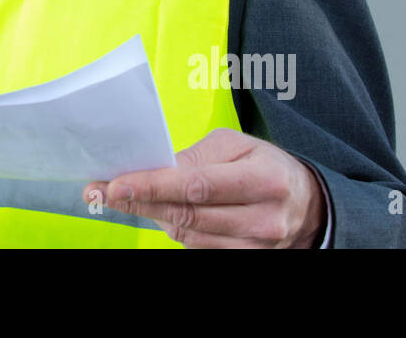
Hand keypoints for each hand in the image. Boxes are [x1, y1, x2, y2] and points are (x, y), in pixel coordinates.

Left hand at [82, 128, 326, 247]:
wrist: (305, 204)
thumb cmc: (265, 165)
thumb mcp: (237, 145)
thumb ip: (197, 155)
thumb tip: (157, 166)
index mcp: (264, 180)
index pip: (198, 185)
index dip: (154, 186)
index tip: (117, 184)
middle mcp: (262, 219)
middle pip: (188, 215)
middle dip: (139, 202)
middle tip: (100, 192)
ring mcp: (254, 247)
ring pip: (188, 235)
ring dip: (150, 215)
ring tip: (122, 198)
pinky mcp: (245, 260)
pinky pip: (196, 247)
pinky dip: (173, 228)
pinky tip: (157, 211)